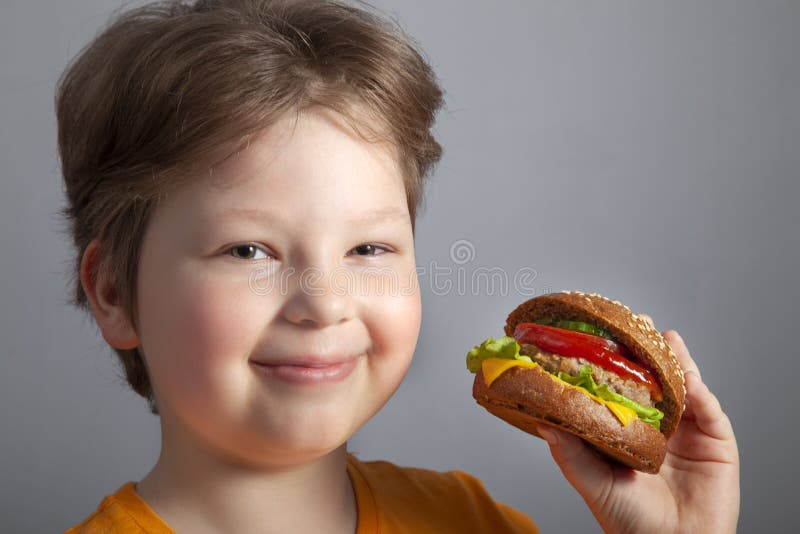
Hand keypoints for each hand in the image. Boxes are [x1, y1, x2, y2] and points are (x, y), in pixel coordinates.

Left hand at [536, 325, 739, 533]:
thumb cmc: (629, 521)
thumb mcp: (591, 482)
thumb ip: (569, 451)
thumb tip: (541, 419)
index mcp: (629, 433)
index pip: (623, 390)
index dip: (615, 364)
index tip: (600, 337)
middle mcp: (659, 429)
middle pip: (656, 382)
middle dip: (648, 352)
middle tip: (638, 324)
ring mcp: (688, 434)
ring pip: (685, 389)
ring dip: (677, 362)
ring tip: (665, 338)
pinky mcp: (716, 444)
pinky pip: (710, 411)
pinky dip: (700, 393)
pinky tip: (689, 380)